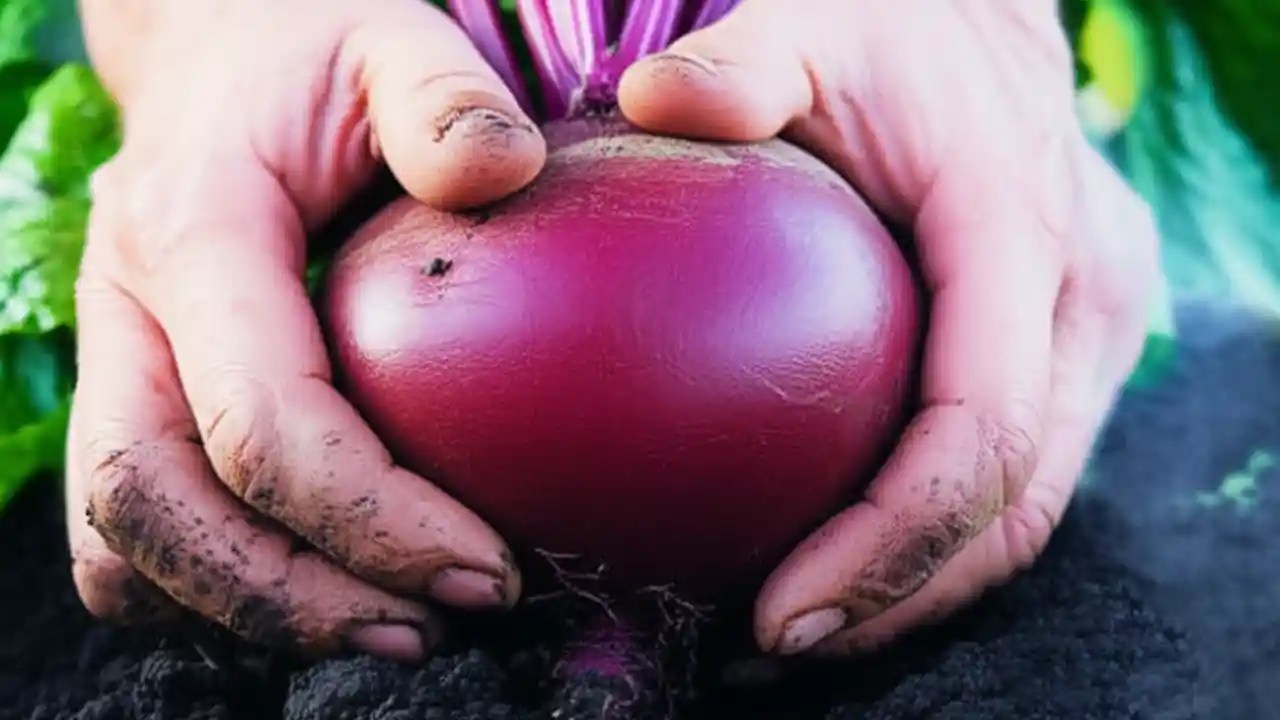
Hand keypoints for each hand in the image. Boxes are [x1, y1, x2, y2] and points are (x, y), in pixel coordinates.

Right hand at [66, 0, 544, 660]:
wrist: (226, 43)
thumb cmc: (322, 47)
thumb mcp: (394, 41)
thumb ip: (444, 100)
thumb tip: (505, 173)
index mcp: (193, 230)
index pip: (257, 419)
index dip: (369, 519)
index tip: (490, 568)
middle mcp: (127, 306)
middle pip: (159, 505)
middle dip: (298, 597)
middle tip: (439, 627)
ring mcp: (115, 354)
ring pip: (125, 538)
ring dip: (250, 611)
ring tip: (395, 631)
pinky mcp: (132, 388)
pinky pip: (130, 530)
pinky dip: (211, 590)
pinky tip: (324, 592)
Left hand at [618, 0, 1159, 653]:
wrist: (977, 21)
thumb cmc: (889, 29)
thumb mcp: (812, 28)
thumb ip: (739, 70)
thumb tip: (645, 103)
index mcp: (1023, 235)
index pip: (978, 432)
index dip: (890, 545)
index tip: (783, 609)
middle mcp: (1084, 300)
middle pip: (1017, 504)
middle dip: (903, 597)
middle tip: (774, 640)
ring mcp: (1091, 332)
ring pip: (1027, 506)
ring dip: (923, 587)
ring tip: (804, 625)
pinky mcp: (1070, 350)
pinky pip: (1013, 469)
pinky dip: (935, 534)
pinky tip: (843, 558)